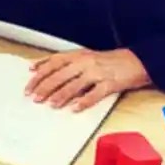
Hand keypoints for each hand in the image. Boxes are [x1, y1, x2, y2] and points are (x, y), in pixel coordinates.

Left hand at [25, 49, 147, 111]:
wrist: (135, 61)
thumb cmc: (105, 61)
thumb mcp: (82, 56)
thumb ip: (60, 62)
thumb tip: (34, 67)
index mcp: (78, 55)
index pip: (53, 63)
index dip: (40, 75)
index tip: (29, 86)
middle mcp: (86, 62)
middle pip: (61, 75)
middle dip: (46, 87)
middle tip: (35, 98)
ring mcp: (98, 73)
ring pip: (75, 85)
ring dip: (61, 96)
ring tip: (51, 105)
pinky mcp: (110, 84)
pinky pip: (95, 94)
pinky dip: (84, 102)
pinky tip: (75, 109)